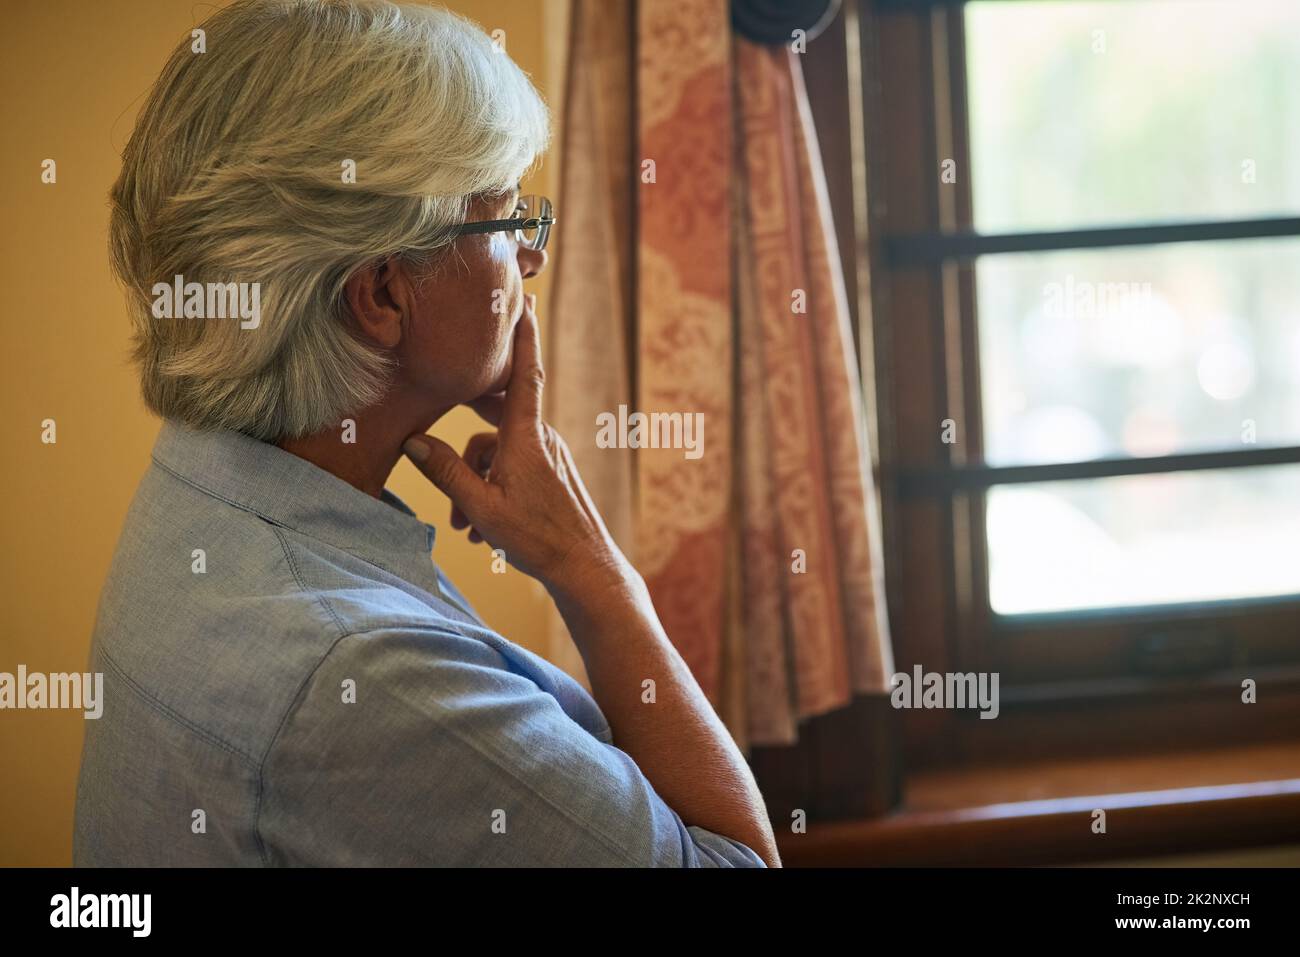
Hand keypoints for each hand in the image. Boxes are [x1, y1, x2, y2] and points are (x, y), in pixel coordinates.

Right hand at [402, 295, 629, 595]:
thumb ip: (445, 473)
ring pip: (501, 452)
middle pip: (499, 411)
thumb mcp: (481, 506)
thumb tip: (414, 442)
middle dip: (470, 416)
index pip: (524, 373)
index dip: (522, 336)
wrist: (585, 569)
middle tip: (451, 399)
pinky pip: (514, 470)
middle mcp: (541, 440)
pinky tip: (483, 529)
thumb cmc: (536, 538)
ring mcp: (549, 459)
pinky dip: (493, 491)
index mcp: (526, 438)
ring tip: (465, 523)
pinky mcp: (552, 478)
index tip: (523, 301)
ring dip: (476, 480)